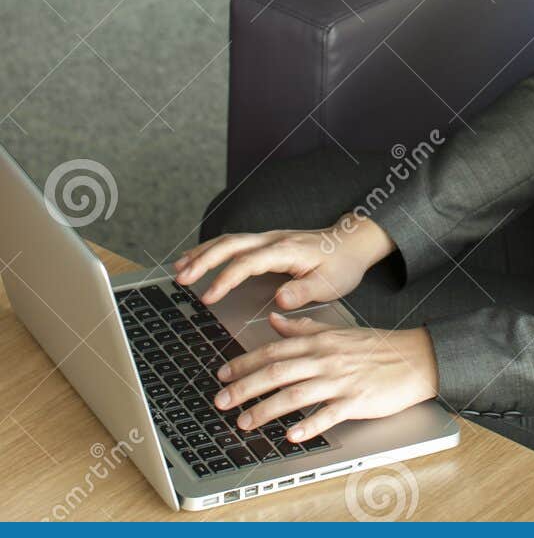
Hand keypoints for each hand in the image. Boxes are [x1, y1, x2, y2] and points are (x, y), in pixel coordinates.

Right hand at [172, 215, 394, 310]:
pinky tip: (196, 259)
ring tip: (178, 269)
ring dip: (202, 253)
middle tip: (181, 279)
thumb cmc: (341, 265)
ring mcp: (268, 238)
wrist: (351, 242)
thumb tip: (279, 299)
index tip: (208, 297)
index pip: (248, 263)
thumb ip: (304, 292)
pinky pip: (233, 243)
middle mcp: (273, 240)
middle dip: (203, 261)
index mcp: (286, 250)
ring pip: (228, 241)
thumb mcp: (330, 283)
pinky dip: (211, 249)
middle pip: (230, 245)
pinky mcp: (265, 242)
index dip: (226, 279)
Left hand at [211, 311, 439, 440]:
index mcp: (319, 341)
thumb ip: (303, 329)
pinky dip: (308, 426)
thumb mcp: (337, 331)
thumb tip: (274, 321)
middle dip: (244, 387)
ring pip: (295, 394)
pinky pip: (328, 415)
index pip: (273, 350)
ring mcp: (340, 380)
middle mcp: (325, 359)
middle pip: (277, 371)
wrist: (414, 358)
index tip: (222, 373)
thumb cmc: (376, 347)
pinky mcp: (357, 401)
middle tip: (221, 401)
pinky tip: (291, 436)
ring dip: (266, 409)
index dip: (244, 362)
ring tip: (244, 422)